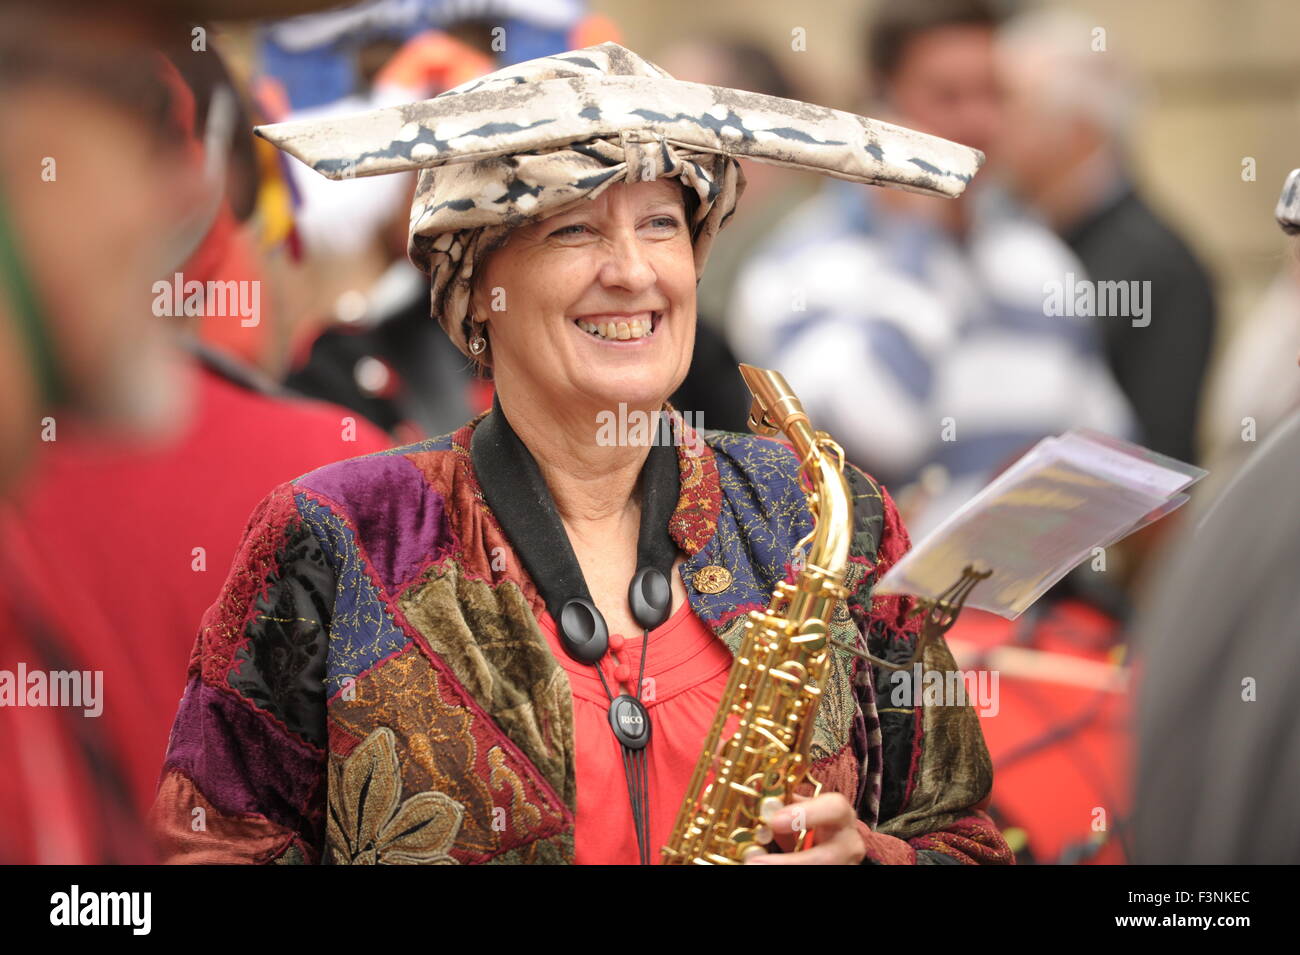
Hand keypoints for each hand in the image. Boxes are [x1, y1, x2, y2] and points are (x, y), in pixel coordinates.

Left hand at [744, 792, 865, 864]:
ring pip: (820, 869)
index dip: (805, 814)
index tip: (774, 821)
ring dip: (784, 868)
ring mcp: (845, 864)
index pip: (833, 808)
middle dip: (789, 862)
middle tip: (755, 862)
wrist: (833, 841)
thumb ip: (785, 804)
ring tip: (754, 865)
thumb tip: (756, 797)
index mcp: (840, 814)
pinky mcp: (839, 872)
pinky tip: (765, 867)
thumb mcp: (804, 809)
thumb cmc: (814, 821)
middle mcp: (848, 841)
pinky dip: (787, 871)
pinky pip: (812, 874)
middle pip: (826, 857)